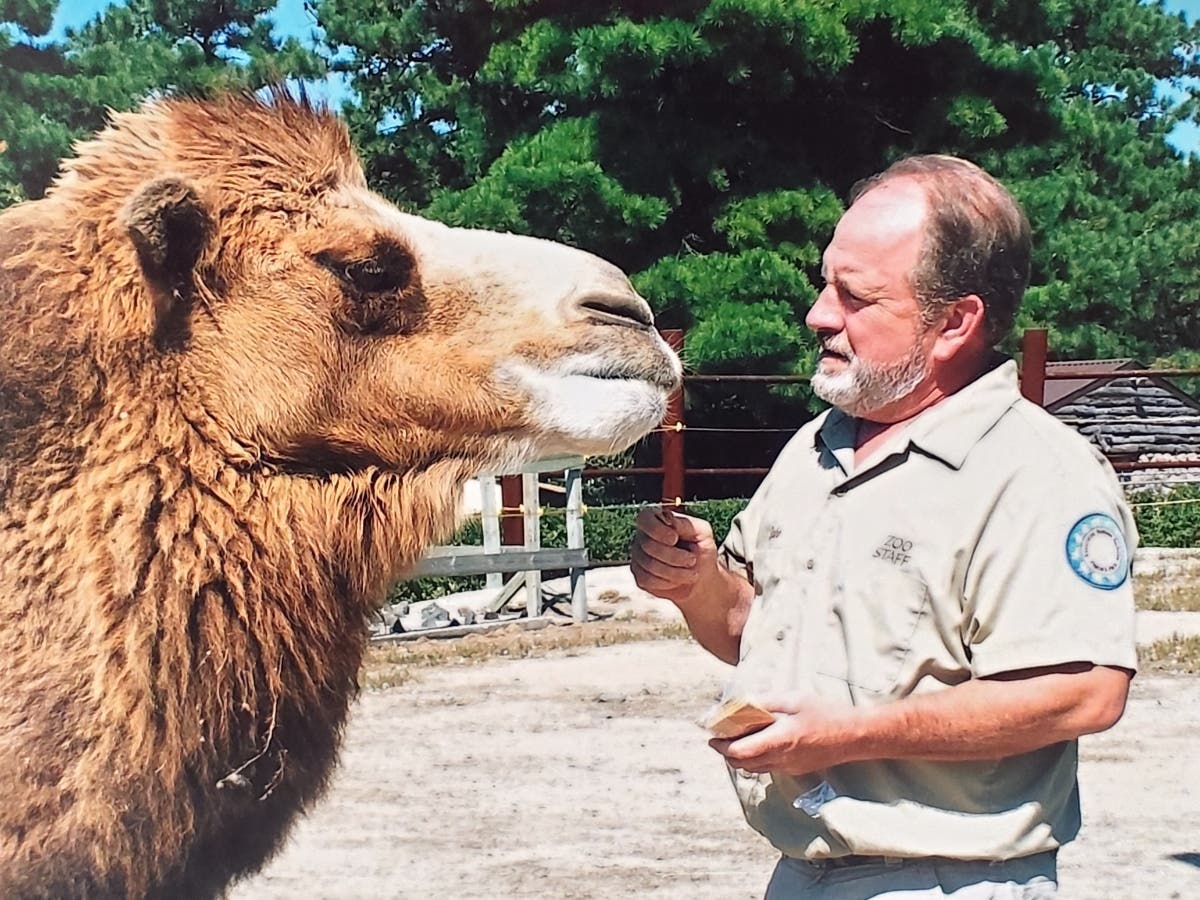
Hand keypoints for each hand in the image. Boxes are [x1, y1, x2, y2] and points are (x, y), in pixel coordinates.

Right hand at [630, 507, 718, 603]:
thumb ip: (686, 524)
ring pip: (649, 565)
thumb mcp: (702, 533)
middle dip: (674, 556)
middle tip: (692, 560)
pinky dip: (668, 582)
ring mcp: (639, 557)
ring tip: (692, 573)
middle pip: (648, 545)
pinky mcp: (640, 576)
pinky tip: (678, 580)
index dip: (657, 529)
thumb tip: (667, 517)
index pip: (644, 518)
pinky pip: (648, 580)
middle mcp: (644, 536)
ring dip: (675, 572)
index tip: (674, 539)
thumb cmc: (702, 551)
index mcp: (658, 520)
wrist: (702, 580)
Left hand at [708, 695, 860, 776]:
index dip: (722, 746)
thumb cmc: (827, 713)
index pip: (740, 751)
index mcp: (779, 740)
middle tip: (720, 738)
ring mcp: (789, 768)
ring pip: (754, 769)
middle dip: (726, 753)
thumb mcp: (794, 700)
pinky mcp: (796, 770)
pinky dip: (756, 760)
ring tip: (735, 741)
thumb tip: (743, 703)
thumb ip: (767, 702)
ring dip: (740, 758)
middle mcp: (782, 759)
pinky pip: (768, 769)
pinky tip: (759, 744)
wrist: (855, 736)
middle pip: (742, 764)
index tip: (712, 736)